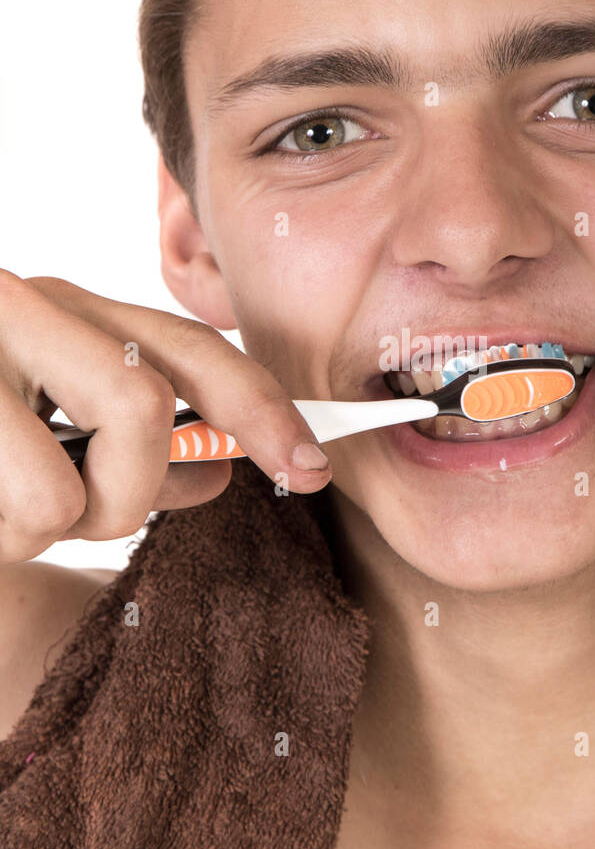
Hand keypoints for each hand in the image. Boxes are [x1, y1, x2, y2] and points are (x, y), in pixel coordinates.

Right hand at [0, 271, 330, 563]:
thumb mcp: (54, 433)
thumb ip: (132, 444)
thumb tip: (218, 470)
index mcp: (59, 310)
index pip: (188, 347)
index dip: (260, 408)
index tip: (310, 467)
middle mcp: (18, 309)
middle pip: (143, 407)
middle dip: (134, 493)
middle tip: (75, 511)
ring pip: (73, 493)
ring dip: (49, 529)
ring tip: (5, 506)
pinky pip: (28, 514)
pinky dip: (7, 538)